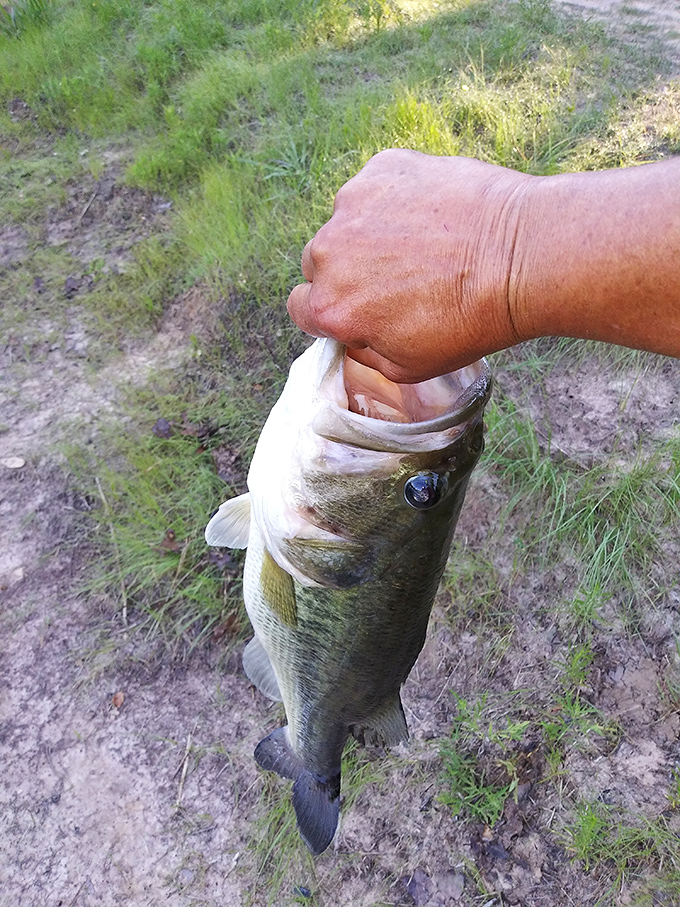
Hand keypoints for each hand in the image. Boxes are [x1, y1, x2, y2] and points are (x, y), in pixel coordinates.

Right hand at [287, 149, 532, 381]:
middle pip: (320, 264)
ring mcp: (354, 202)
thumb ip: (364, 353)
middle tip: (399, 278)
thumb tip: (351, 336)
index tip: (360, 309)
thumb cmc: (469, 320)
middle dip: (349, 272)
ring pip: (346, 222)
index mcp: (331, 306)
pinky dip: (396, 199)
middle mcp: (329, 250)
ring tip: (424, 245)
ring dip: (370, 233)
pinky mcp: (383, 167)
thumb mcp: (410, 366)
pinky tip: (434, 215)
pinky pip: (375, 187)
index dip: (330, 313)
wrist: (522, 256)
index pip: (302, 309)